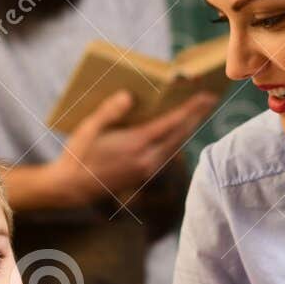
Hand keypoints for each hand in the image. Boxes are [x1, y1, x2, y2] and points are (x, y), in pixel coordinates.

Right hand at [51, 90, 217, 204]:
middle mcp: (147, 159)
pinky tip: (179, 132)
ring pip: (177, 146)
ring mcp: (147, 170)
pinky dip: (177, 140)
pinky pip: (168, 154)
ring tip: (199, 112)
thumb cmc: (79, 154)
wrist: (73, 188)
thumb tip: (128, 95)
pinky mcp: (145, 175)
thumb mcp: (88, 128)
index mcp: (135, 145)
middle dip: (197, 116)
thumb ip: (110, 110)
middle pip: (181, 135)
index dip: (191, 109)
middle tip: (211, 99)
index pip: (171, 123)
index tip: (206, 96)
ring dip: (189, 129)